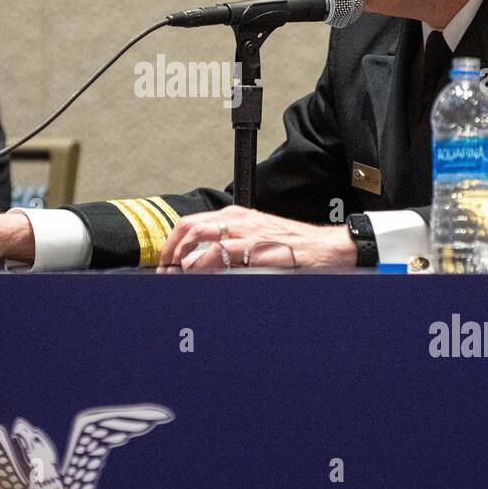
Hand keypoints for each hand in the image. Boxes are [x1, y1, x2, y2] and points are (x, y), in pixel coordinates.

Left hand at [158, 205, 356, 271]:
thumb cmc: (291, 247)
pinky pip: (221, 252)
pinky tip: (196, 272)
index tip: (165, 260)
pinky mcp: (256, 246)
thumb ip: (228, 249)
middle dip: (170, 248)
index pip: (192, 222)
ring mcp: (246, 232)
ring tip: (175, 272)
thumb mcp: (254, 241)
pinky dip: (203, 262)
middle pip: (189, 226)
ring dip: (181, 256)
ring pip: (200, 234)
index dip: (172, 242)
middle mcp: (238, 219)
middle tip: (165, 268)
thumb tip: (199, 263)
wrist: (322, 248)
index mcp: (235, 216)